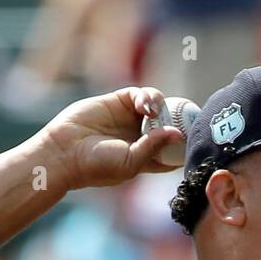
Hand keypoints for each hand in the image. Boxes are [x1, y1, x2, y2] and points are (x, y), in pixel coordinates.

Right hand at [42, 86, 184, 189]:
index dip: (185, 142)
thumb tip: (178, 133)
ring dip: (162, 106)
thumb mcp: (131, 162)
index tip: (195, 137)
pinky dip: (147, 97)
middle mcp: (141, 137)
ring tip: (153, 113)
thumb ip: (154, 147)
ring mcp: (130, 119)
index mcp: (147, 158)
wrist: (65, 150)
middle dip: (179, 118)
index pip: (174, 149)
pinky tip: (144, 106)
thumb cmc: (97, 165)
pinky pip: (140, 94)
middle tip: (186, 116)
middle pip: (170, 123)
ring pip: (157, 106)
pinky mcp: (118, 102)